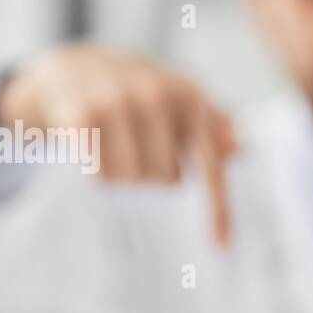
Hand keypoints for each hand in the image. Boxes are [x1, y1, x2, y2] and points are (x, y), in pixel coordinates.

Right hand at [0, 44, 237, 244]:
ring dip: (124, 172)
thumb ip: (213, 126)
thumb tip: (239, 149)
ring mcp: (119, 102)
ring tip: (115, 142)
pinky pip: (100, 175)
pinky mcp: (83, 114)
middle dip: (153, 172)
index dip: (218, 207)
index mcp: (190, 95)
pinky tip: (91, 144)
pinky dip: (97, 170)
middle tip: (138, 144)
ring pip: (133, 180)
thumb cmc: (139, 95)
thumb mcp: (179, 102)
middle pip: (167, 180)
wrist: (74, 65)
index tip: (222, 247)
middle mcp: (158, 95)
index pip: (210, 164)